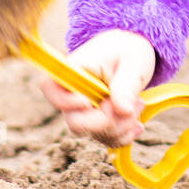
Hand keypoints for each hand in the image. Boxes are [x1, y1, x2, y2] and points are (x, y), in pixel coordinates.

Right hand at [39, 29, 156, 147]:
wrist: (134, 51)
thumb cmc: (129, 49)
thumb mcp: (133, 61)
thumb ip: (126, 85)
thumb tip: (123, 110)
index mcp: (76, 68)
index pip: (49, 86)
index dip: (64, 101)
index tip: (88, 101)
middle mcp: (74, 92)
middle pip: (75, 122)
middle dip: (107, 120)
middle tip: (131, 105)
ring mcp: (83, 110)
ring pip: (94, 133)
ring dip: (121, 126)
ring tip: (138, 103)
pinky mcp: (96, 122)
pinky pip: (105, 139)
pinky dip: (124, 135)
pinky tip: (137, 122)